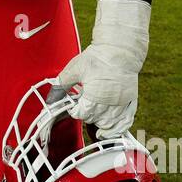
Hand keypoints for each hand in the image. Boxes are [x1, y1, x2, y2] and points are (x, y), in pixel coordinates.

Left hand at [56, 0, 150, 137]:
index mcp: (94, 96)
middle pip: (94, 120)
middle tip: (84, 106)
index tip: (74, 105)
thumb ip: (62, 84)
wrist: (120, 49)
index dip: (75, 110)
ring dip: (99, 123)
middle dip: (86, 115)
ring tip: (94, 118)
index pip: (81, 114)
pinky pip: (125, 122)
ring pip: (108, 124)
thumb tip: (51, 96)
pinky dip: (117, 129)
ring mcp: (121, 104)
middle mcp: (108, 103)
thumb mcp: (75, 69)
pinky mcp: (130, 101)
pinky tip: (109, 131)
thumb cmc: (98, 57)